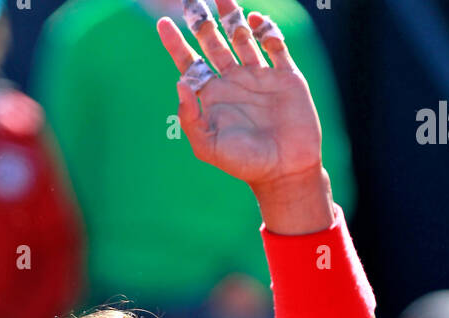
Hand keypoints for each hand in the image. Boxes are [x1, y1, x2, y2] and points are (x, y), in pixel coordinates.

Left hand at [157, 4, 324, 198]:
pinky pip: (274, 44)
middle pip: (213, 42)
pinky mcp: (285, 76)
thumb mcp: (208, 147)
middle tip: (190, 0)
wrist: (285, 171)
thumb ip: (190, 118)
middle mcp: (234, 82)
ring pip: (242, 36)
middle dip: (201, 20)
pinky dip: (266, 29)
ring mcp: (260, 76)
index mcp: (213, 97)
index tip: (163, 25)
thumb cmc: (245, 164)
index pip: (190, 63)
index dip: (176, 44)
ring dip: (232, 15)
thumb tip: (180, 82)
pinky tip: (255, 21)